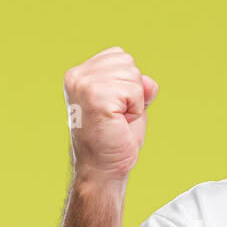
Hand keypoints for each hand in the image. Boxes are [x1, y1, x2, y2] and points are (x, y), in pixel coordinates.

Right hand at [63, 46, 158, 184]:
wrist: (102, 170)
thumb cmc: (114, 139)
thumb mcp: (129, 103)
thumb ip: (138, 84)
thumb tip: (149, 83)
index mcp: (79, 74)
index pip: (119, 55)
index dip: (128, 83)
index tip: (114, 108)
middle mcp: (78, 76)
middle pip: (128, 62)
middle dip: (133, 91)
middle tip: (117, 117)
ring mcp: (85, 85)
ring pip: (133, 75)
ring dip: (135, 101)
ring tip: (118, 120)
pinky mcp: (96, 96)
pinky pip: (135, 91)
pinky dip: (136, 109)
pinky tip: (120, 123)